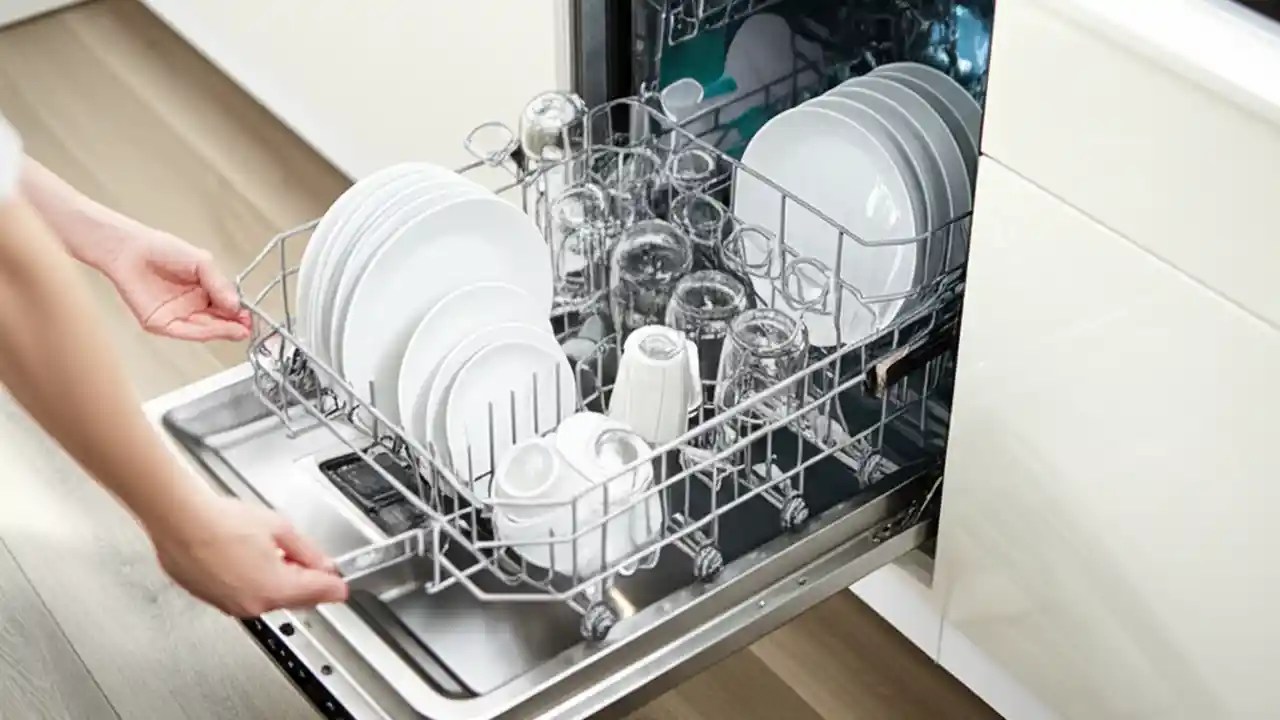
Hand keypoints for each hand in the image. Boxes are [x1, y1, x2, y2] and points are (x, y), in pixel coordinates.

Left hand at [102, 229, 251, 341]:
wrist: (131, 250)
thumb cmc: (163, 250)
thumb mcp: (202, 263)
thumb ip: (220, 284)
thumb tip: (236, 305)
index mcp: (204, 291)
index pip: (226, 307)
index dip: (239, 314)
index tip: (250, 317)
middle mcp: (192, 306)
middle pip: (218, 321)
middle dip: (234, 326)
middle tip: (248, 327)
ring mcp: (177, 316)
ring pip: (204, 329)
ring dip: (223, 332)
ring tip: (239, 331)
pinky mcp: (161, 324)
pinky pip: (186, 332)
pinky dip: (204, 332)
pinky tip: (218, 329)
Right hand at [150, 495, 347, 616]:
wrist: (180, 522)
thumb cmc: (222, 522)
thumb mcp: (279, 528)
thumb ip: (307, 551)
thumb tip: (324, 564)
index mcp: (274, 588)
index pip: (317, 592)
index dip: (333, 586)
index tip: (342, 587)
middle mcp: (252, 604)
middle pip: (294, 598)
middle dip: (305, 581)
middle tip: (309, 561)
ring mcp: (231, 605)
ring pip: (268, 598)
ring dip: (278, 581)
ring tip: (270, 550)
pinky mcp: (214, 600)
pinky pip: (244, 595)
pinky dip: (253, 582)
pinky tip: (248, 559)